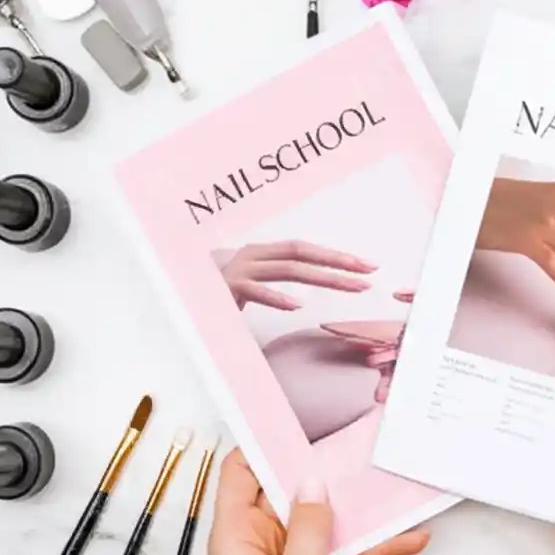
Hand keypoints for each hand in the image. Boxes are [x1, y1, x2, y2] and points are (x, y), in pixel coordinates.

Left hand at [209, 450, 430, 554]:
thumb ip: (307, 528)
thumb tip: (312, 481)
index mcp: (237, 535)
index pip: (241, 471)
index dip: (263, 442)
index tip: (294, 417)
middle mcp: (261, 542)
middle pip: (291, 489)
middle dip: (325, 469)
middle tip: (359, 442)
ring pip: (326, 520)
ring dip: (360, 509)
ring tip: (395, 486)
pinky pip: (346, 551)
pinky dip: (375, 545)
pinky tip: (408, 538)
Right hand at [217, 241, 377, 310]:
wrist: (185, 297)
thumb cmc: (226, 293)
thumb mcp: (258, 281)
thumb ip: (283, 275)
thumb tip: (323, 277)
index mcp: (263, 252)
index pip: (305, 249)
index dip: (336, 255)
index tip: (367, 266)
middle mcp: (253, 255)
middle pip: (302, 254)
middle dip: (338, 262)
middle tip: (369, 274)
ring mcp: (240, 270)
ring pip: (288, 270)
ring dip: (323, 278)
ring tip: (350, 287)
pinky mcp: (228, 288)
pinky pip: (256, 291)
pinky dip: (277, 297)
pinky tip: (298, 305)